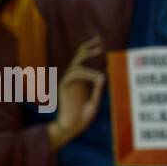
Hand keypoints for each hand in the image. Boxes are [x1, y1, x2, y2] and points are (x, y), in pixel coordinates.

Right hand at [48, 35, 104, 150]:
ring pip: (76, 65)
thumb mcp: (95, 101)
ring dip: (88, 58)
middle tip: (99, 39)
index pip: (84, 62)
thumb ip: (98, 89)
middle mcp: (74, 80)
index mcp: (81, 82)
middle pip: (77, 58)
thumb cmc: (83, 118)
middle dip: (88, 48)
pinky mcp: (64, 87)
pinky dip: (86, 73)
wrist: (72, 127)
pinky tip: (96, 76)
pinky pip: (74, 75)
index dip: (91, 51)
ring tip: (100, 54)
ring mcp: (68, 83)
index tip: (102, 44)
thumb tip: (102, 75)